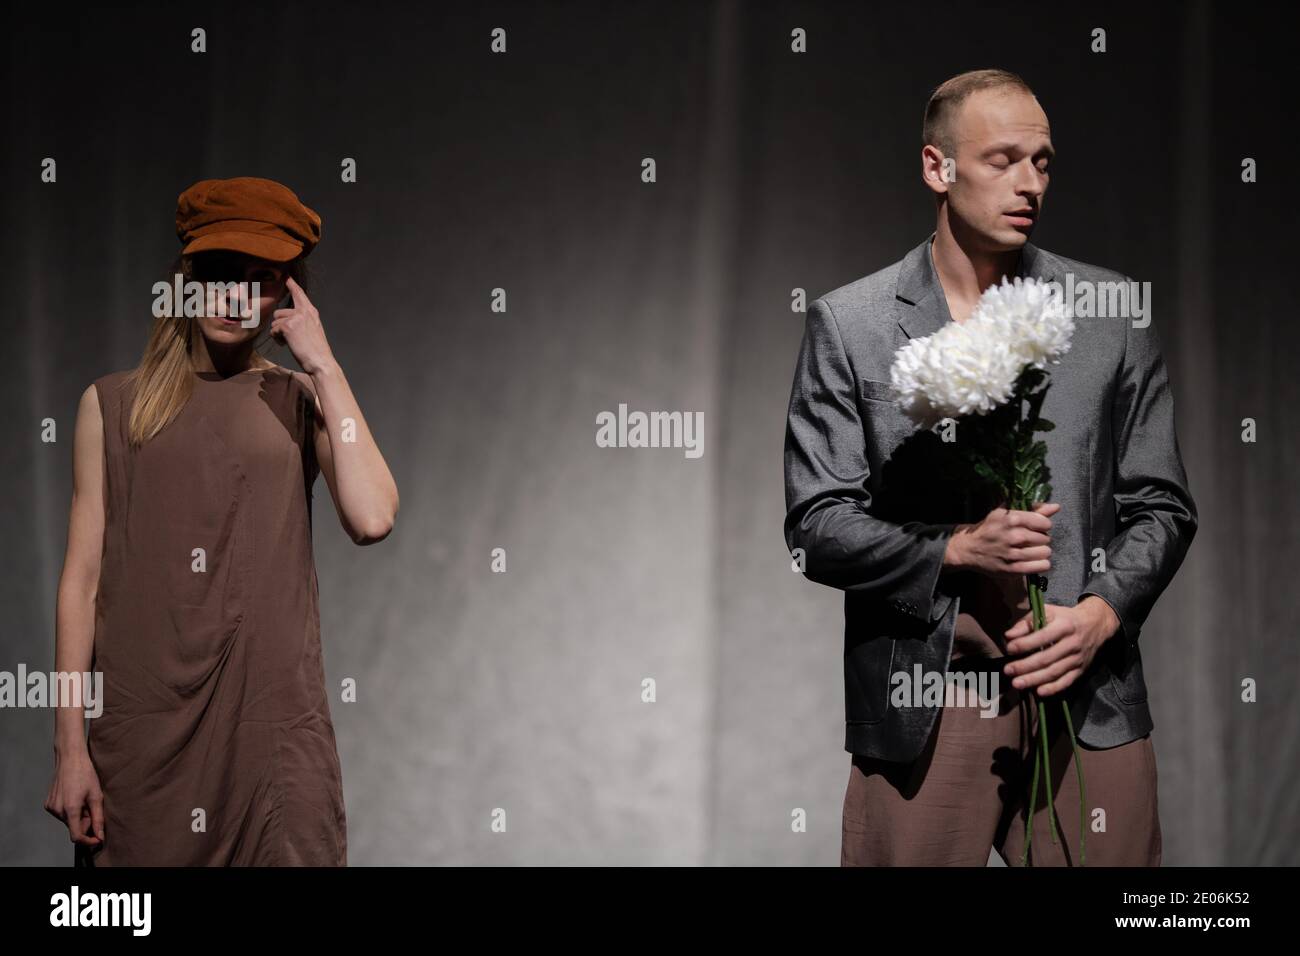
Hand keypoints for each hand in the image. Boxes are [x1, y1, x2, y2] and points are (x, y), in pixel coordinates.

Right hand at [44, 747, 104, 846]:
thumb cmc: (86, 774)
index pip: (76, 836)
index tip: (98, 839)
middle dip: (85, 823)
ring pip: (67, 821)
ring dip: (77, 816)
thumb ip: (98, 818)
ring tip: (83, 799)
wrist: (70, 758)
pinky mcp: (48, 804)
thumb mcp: (96, 796)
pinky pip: (61, 813)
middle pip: (73, 827)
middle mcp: (57, 810)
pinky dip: (69, 811)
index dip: (88, 841)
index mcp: (70, 809)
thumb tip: (100, 836)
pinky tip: (74, 796)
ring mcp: (51, 807)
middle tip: (92, 808)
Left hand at [270, 277, 336, 375]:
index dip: (292, 284)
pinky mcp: (288, 326)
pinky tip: (287, 344)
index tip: (286, 276)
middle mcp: (304, 311)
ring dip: (278, 334)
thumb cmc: (316, 350)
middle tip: (289, 338)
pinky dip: (277, 339)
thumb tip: (284, 322)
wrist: (321, 361)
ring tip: (290, 342)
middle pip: (279, 313)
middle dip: (280, 326)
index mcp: (311, 312)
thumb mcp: (313, 330)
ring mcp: (296, 317)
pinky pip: (273, 330)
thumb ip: (302, 321)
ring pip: (275, 322)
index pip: (299, 294)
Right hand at [945, 501, 1059, 578]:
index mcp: (1012, 519)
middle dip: (1040, 539)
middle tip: (1028, 540)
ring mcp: (1013, 554)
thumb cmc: (990, 528)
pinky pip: (1042, 566)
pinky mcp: (1013, 569)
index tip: (1034, 528)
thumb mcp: (1006, 513)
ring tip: (1030, 550)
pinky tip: (1032, 560)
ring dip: (1040, 551)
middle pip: (1046, 538)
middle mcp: (1014, 536)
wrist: (969, 548)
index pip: (1045, 523)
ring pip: (1045, 552)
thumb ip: (1033, 509)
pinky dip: (1041, 563)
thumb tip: (1056, 507)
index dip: (1042, 525)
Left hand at [1002, 596, 1119, 696]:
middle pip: (1047, 658)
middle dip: (1025, 666)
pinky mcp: (1081, 670)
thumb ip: (1027, 622)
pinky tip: (1038, 692)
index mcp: (1064, 626)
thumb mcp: (1048, 612)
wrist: (1095, 625)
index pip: (1043, 637)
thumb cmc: (1064, 618)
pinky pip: (1067, 682)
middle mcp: (1073, 643)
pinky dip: (1053, 688)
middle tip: (1008, 671)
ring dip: (1034, 679)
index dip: (1026, 644)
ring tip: (1017, 683)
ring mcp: (1078, 659)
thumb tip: (1009, 636)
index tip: (1009, 649)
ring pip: (1055, 672)